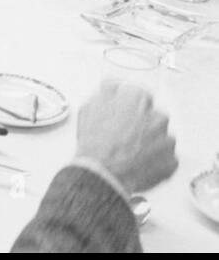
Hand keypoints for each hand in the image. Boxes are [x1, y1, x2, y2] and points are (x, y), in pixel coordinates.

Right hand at [75, 80, 177, 194]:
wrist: (103, 173)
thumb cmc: (96, 143)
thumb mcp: (89, 107)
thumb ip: (106, 91)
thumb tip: (112, 86)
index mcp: (138, 99)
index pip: (138, 94)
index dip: (127, 104)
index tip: (122, 111)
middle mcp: (157, 116)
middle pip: (152, 115)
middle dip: (140, 123)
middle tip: (123, 134)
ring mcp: (167, 140)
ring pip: (160, 136)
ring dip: (149, 141)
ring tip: (129, 150)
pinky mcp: (171, 161)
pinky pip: (165, 157)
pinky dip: (155, 159)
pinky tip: (138, 161)